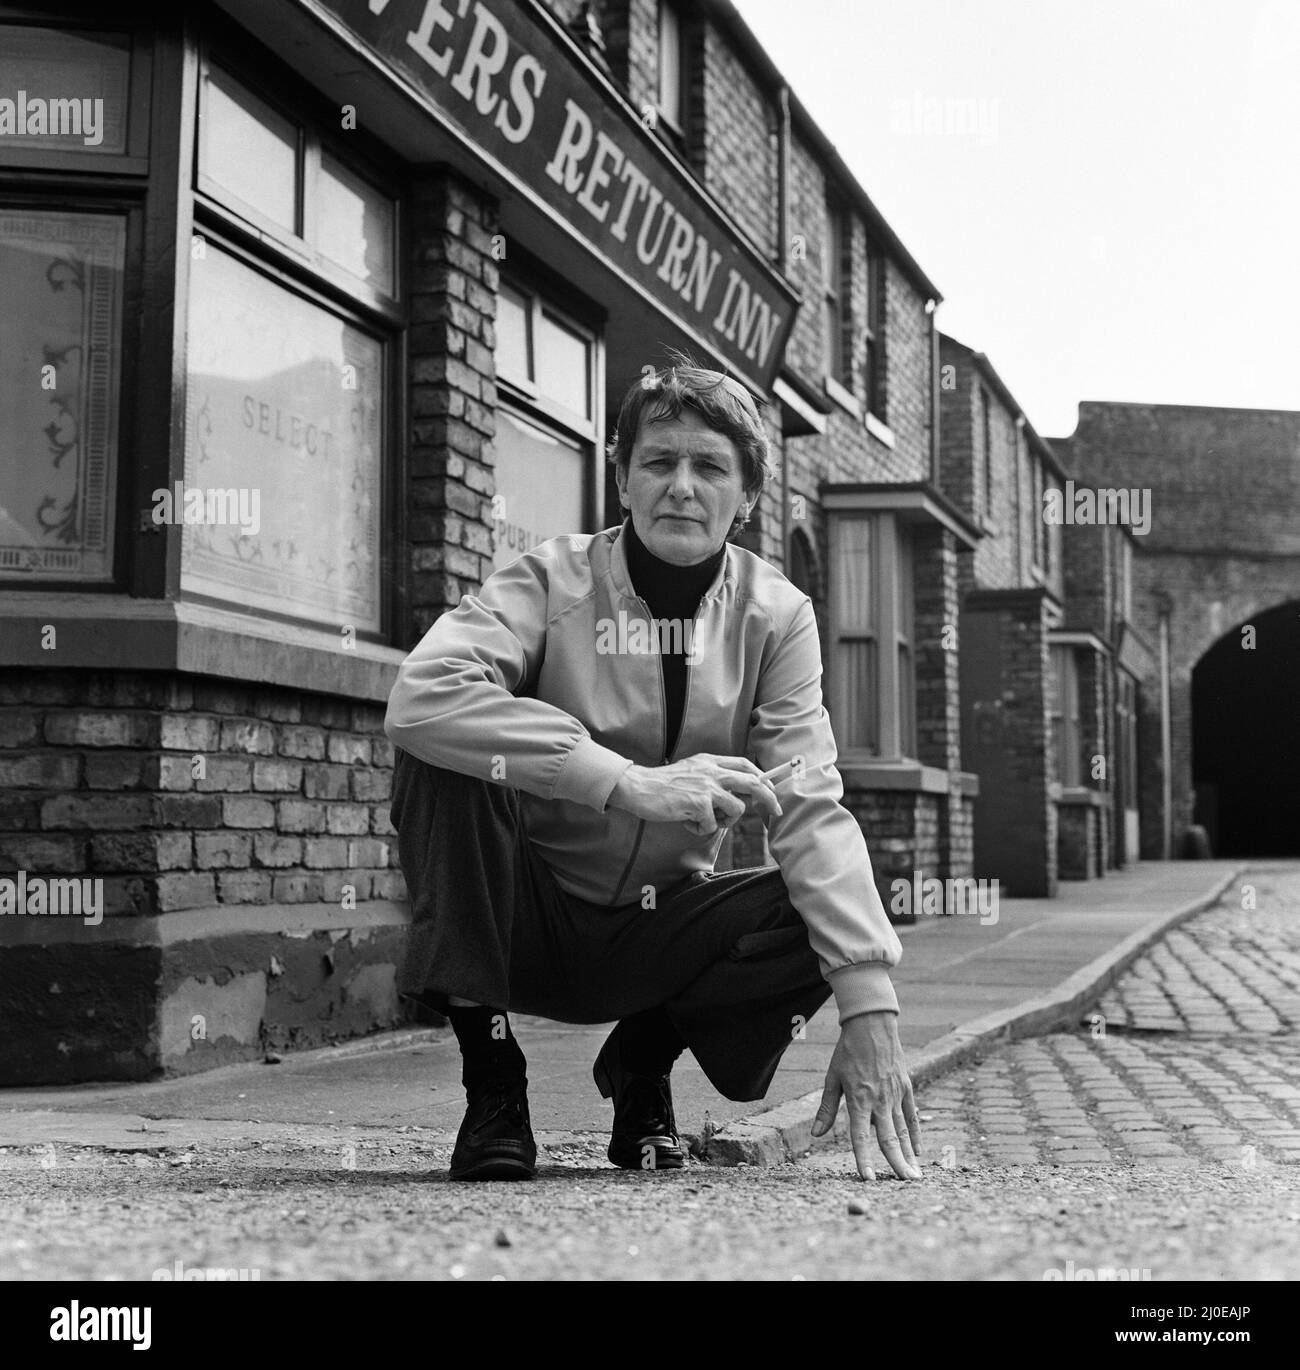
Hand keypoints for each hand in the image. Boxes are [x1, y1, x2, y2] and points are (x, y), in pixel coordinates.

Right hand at [608, 754, 781, 835]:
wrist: (639, 787)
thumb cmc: (664, 784)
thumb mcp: (692, 770)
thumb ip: (713, 777)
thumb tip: (736, 794)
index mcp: (711, 761)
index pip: (747, 765)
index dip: (763, 779)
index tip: (772, 791)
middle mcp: (712, 771)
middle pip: (753, 783)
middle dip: (770, 799)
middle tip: (776, 812)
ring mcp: (706, 787)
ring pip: (737, 808)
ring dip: (726, 821)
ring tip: (705, 820)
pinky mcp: (698, 804)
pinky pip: (714, 824)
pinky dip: (702, 828)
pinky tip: (687, 822)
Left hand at [810, 1010, 922, 1180]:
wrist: (871, 1024)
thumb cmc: (847, 1051)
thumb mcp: (832, 1078)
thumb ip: (827, 1109)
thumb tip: (816, 1135)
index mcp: (858, 1099)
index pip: (860, 1137)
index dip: (863, 1160)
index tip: (868, 1179)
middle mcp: (879, 1100)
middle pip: (888, 1139)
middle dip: (897, 1164)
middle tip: (906, 1184)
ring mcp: (895, 1094)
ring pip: (902, 1131)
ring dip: (908, 1154)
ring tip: (915, 1175)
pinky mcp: (905, 1087)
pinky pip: (911, 1115)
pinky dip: (915, 1134)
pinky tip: (918, 1150)